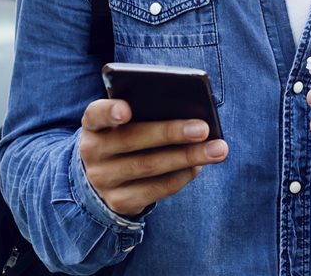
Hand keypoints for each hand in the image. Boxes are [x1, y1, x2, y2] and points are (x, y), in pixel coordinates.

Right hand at [79, 99, 228, 216]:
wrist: (104, 177)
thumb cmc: (127, 137)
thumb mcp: (127, 123)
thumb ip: (147, 113)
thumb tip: (191, 114)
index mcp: (94, 124)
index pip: (96, 114)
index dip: (110, 111)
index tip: (126, 109)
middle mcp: (93, 152)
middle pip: (133, 140)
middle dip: (171, 133)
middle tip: (203, 129)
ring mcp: (103, 180)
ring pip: (149, 166)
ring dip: (188, 157)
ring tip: (217, 149)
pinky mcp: (120, 202)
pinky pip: (156, 189)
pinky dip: (182, 176)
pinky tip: (199, 166)